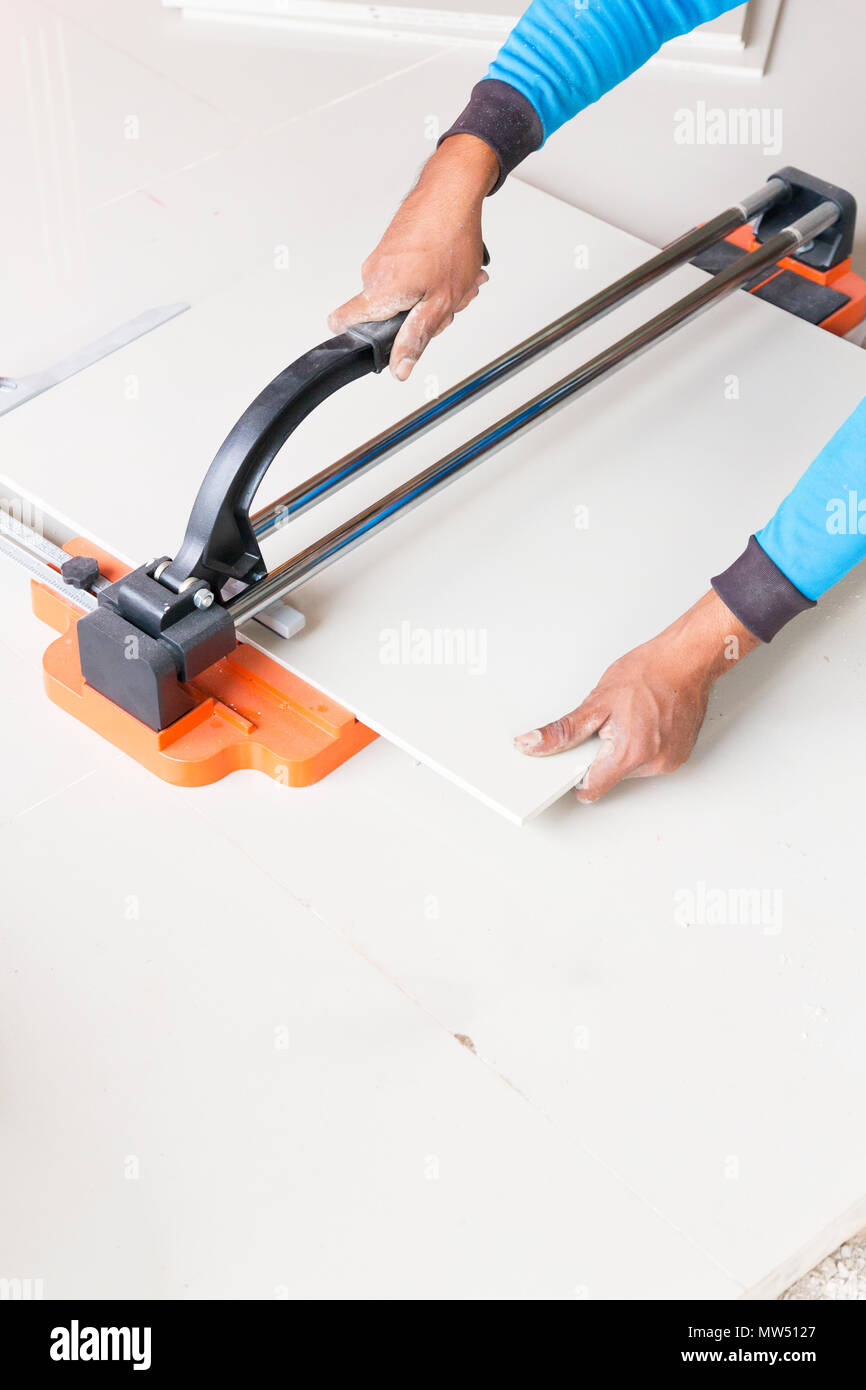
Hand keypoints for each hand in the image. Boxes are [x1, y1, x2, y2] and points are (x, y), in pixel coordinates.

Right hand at [328, 135, 497, 379]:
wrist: (453, 189)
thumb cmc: (449, 238)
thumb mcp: (441, 301)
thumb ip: (417, 337)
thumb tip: (399, 367)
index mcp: (380, 292)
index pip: (344, 323)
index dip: (356, 339)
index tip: (373, 346)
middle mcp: (373, 274)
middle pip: (388, 314)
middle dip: (420, 316)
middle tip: (447, 302)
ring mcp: (382, 258)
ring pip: (405, 294)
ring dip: (433, 294)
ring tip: (455, 280)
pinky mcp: (394, 246)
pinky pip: (411, 274)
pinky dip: (434, 276)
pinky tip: (452, 266)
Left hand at [514, 590, 759, 802]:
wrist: (686, 659)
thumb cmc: (648, 673)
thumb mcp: (596, 701)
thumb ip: (563, 731)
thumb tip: (533, 744)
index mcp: (628, 754)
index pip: (591, 789)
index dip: (577, 775)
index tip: (573, 760)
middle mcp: (653, 764)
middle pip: (611, 777)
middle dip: (602, 755)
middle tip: (609, 724)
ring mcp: (670, 762)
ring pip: (630, 769)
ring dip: (623, 750)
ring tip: (630, 719)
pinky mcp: (679, 756)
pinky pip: (650, 761)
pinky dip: (642, 746)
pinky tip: (645, 722)